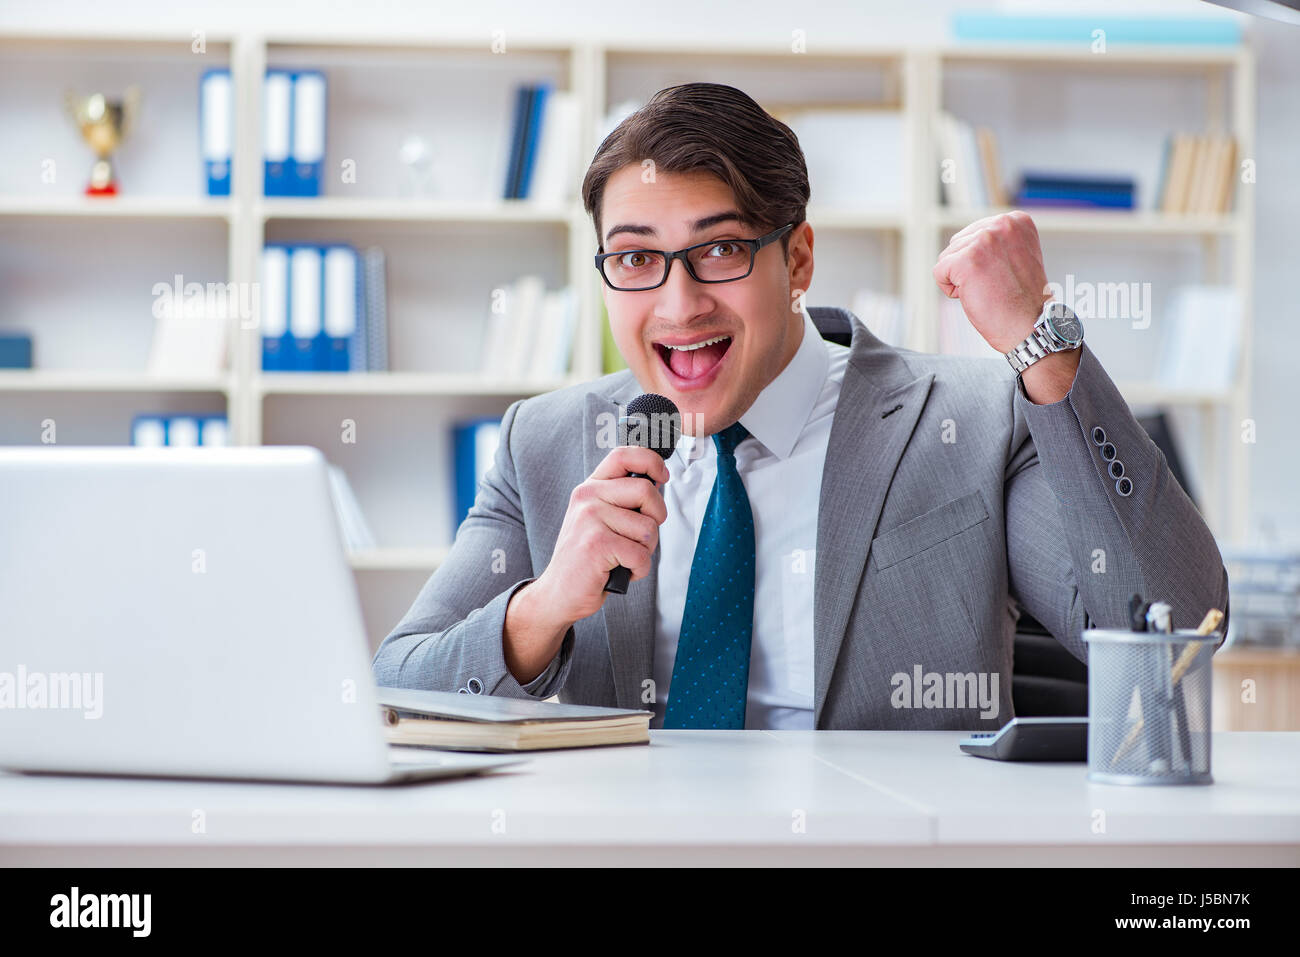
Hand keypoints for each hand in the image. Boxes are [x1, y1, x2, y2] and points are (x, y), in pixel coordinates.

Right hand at [512, 445, 669, 638]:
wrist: (559, 593)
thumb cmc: (588, 558)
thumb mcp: (600, 519)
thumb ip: (622, 498)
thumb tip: (658, 480)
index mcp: (590, 488)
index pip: (624, 455)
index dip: (651, 461)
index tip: (662, 477)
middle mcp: (587, 497)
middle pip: (646, 491)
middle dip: (656, 519)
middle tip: (638, 538)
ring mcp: (590, 519)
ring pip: (648, 528)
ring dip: (645, 550)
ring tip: (622, 557)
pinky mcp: (596, 544)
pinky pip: (641, 554)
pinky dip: (638, 570)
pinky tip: (619, 571)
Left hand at [933, 210, 1050, 353]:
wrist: (1030, 325)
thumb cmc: (1021, 298)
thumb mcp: (1015, 254)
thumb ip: (995, 240)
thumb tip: (965, 237)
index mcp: (1017, 220)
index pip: (975, 233)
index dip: (982, 260)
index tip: (1004, 274)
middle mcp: (1002, 224)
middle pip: (958, 243)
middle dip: (968, 268)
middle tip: (996, 284)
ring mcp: (984, 240)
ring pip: (947, 257)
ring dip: (960, 279)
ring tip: (988, 289)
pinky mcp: (966, 260)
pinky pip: (939, 272)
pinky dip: (950, 290)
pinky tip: (974, 295)